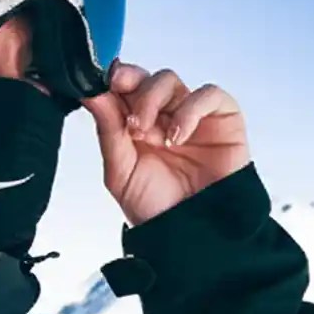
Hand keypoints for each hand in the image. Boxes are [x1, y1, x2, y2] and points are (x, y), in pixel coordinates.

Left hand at [83, 62, 250, 225]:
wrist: (192, 235)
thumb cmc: (157, 207)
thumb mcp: (121, 171)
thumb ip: (108, 130)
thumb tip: (90, 93)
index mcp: (135, 124)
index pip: (122, 87)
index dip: (112, 80)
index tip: (100, 83)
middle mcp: (162, 115)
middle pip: (144, 78)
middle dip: (130, 87)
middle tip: (127, 117)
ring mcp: (191, 115)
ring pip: (170, 80)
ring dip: (153, 100)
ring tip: (147, 133)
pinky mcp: (223, 119)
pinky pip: (209, 94)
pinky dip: (190, 109)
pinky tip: (177, 136)